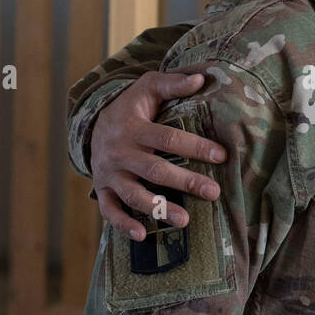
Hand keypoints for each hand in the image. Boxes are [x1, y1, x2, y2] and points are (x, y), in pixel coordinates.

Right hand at [91, 72, 225, 239]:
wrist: (92, 124)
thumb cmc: (131, 106)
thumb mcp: (148, 87)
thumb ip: (173, 84)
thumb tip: (202, 79)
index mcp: (134, 128)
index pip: (168, 138)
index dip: (195, 147)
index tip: (222, 156)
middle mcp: (120, 152)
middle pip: (155, 170)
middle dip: (185, 182)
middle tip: (213, 192)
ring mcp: (110, 174)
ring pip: (134, 195)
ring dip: (158, 208)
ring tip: (185, 221)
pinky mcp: (102, 189)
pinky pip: (109, 210)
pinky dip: (123, 224)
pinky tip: (142, 235)